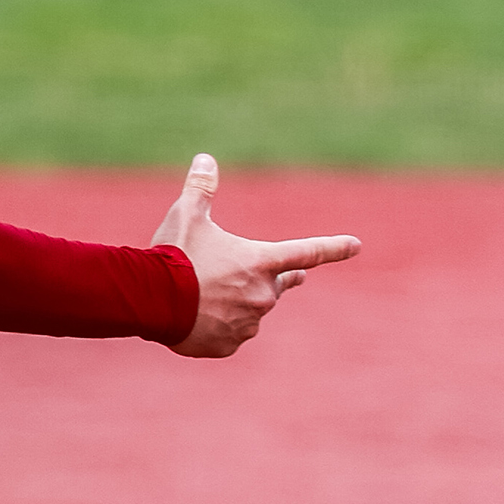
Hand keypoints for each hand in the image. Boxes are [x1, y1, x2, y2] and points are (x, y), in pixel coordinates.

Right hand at [151, 153, 360, 357]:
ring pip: (250, 311)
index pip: (307, 252)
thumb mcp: (185, 215)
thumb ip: (200, 188)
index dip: (334, 247)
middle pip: (276, 285)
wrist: (148, 299)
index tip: (356, 245)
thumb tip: (206, 159)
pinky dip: (217, 326)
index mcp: (260, 261)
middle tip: (245, 273)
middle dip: (268, 278)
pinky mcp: (228, 345)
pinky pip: (230, 334)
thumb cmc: (172, 255)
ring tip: (202, 295)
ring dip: (236, 302)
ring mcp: (247, 323)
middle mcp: (262, 294)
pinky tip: (194, 317)